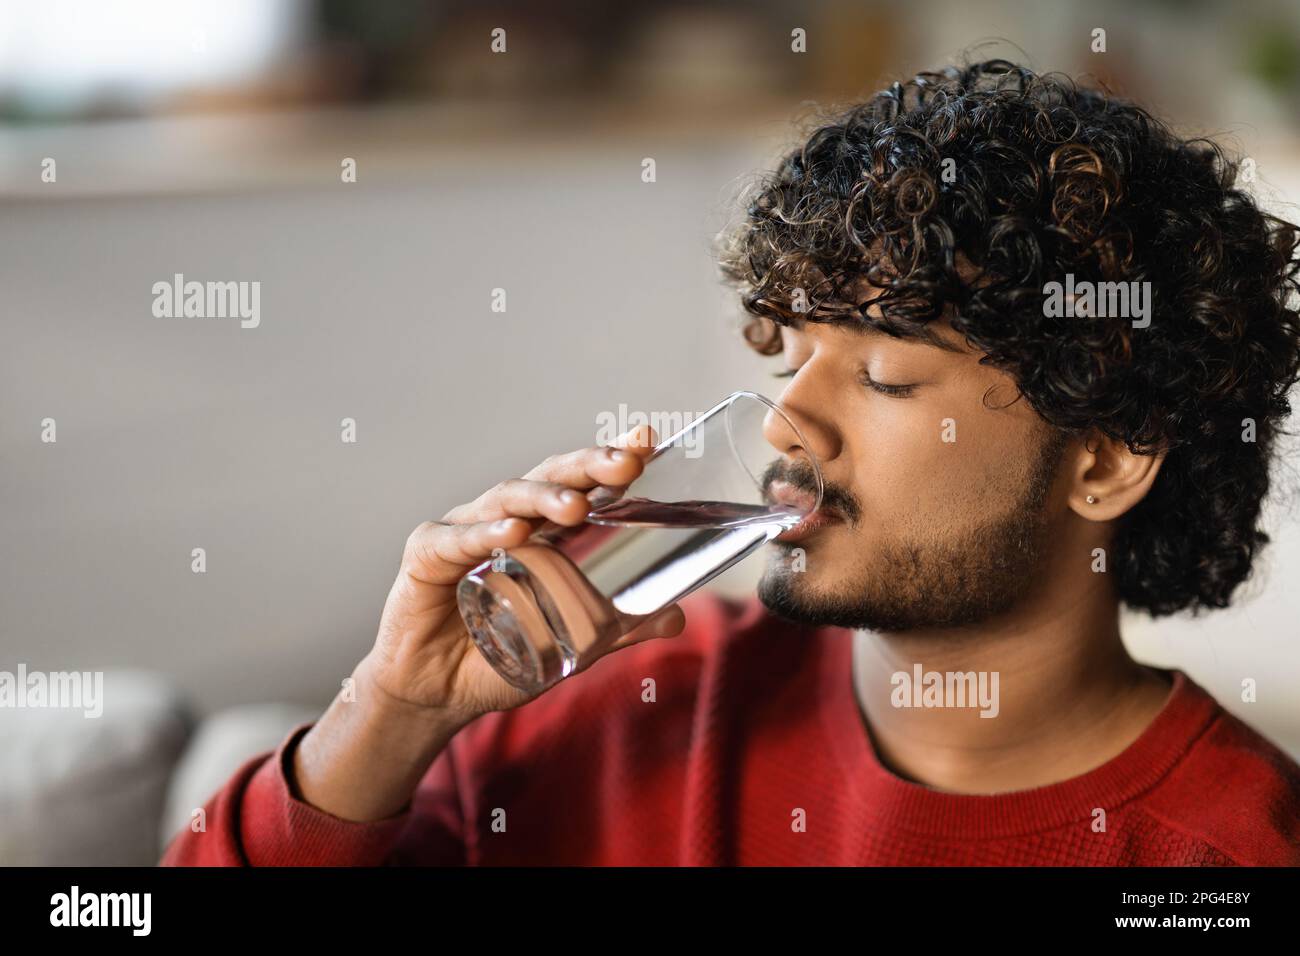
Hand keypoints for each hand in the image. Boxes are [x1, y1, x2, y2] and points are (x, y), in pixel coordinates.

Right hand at [360, 424, 684, 724]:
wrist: (436, 694)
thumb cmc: (501, 656)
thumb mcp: (568, 644)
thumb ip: (617, 629)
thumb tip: (676, 618)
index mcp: (543, 528)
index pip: (581, 483)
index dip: (610, 459)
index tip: (645, 439)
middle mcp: (507, 517)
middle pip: (550, 478)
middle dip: (589, 466)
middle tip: (625, 465)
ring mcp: (465, 530)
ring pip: (507, 498)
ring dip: (543, 497)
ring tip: (577, 505)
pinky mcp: (427, 555)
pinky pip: (458, 539)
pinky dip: (484, 532)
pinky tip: (511, 533)